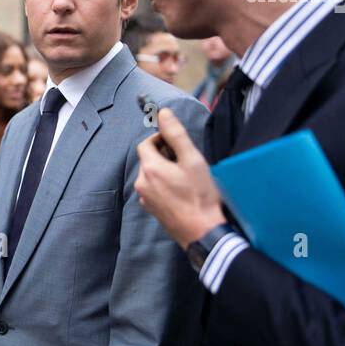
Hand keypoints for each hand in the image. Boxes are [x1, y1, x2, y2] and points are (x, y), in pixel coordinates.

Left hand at [134, 108, 224, 247]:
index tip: (176, 143)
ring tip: (185, 176)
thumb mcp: (192, 160)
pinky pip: (154, 190)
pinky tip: (182, 191)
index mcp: (150, 168)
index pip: (146, 143)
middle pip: (148, 159)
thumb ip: (176, 135)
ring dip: (164, 170)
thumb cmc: (200, 196)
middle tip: (184, 159)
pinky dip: (164, 185)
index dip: (160, 139)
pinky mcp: (151, 210)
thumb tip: (163, 113)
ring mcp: (145, 199)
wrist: (202, 232)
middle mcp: (142, 183)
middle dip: (163, 155)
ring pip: (151, 175)